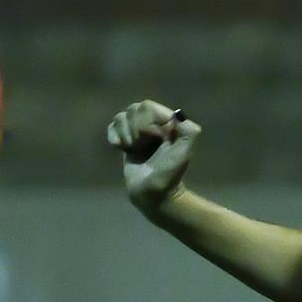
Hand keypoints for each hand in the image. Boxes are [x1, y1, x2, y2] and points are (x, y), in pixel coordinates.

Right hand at [106, 100, 201, 214]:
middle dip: (135, 130)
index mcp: (167, 122)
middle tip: (142, 147)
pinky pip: (113, 126)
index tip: (154, 139)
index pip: (147, 106)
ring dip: (125, 135)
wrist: (151, 194)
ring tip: (133, 149)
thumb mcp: (183, 153)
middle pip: (133, 110)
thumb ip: (188, 133)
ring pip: (121, 117)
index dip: (146, 123)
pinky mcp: (125, 139)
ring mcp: (137, 130)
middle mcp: (152, 123)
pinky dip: (114, 136)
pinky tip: (120, 148)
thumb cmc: (169, 175)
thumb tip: (178, 114)